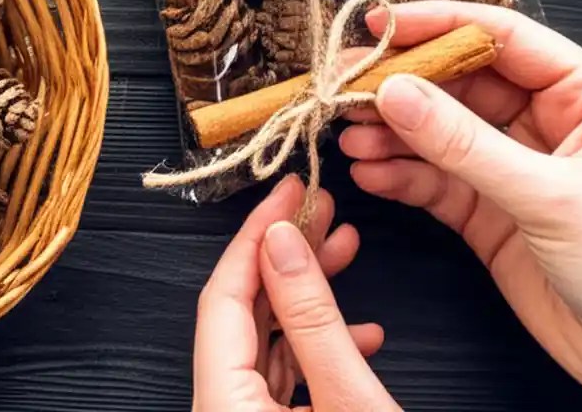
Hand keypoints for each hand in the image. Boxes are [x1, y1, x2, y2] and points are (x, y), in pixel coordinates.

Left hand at [194, 175, 399, 410]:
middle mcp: (220, 410)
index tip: (287, 192)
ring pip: (264, 338)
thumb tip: (283, 244)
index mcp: (221, 404)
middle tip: (318, 208)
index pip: (223, 296)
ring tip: (342, 249)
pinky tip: (361, 331)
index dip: (256, 235)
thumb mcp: (350, 398)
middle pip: (241, 313)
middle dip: (285, 256)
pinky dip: (316, 345)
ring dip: (307, 296)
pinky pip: (280, 374)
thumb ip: (312, 320)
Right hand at [341, 0, 581, 409]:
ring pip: (440, 135)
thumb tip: (397, 93)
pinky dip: (399, 178)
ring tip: (349, 136)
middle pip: (461, 84)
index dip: (441, 27)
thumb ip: (466, 145)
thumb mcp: (553, 196)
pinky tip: (369, 173)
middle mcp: (552, 127)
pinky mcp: (492, 218)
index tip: (381, 25)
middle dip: (401, 84)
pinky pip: (436, 185)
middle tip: (346, 84)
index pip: (505, 40)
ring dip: (391, 134)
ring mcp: (517, 172)